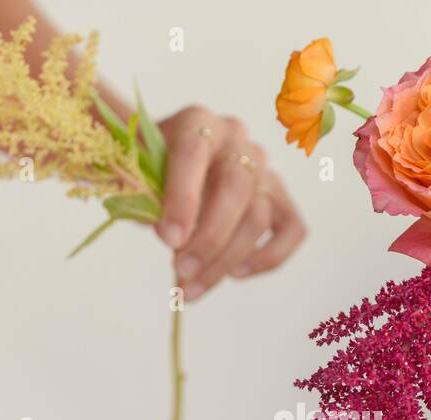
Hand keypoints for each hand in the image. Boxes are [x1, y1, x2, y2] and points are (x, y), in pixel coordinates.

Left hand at [154, 107, 305, 301]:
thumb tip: (176, 241)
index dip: (183, 198)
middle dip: (208, 238)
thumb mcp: (137, 180)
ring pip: (259, 216)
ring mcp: (263, 168)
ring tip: (193, 286)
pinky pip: (292, 229)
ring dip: (226, 259)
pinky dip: (269, 257)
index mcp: (196, 122)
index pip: (194, 153)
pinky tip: (235, 274)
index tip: (168, 239)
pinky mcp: (280, 198)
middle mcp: (236, 139)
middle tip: (181, 271)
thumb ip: (147, 201)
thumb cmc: (150, 175)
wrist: (168, 170)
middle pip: (235, 189)